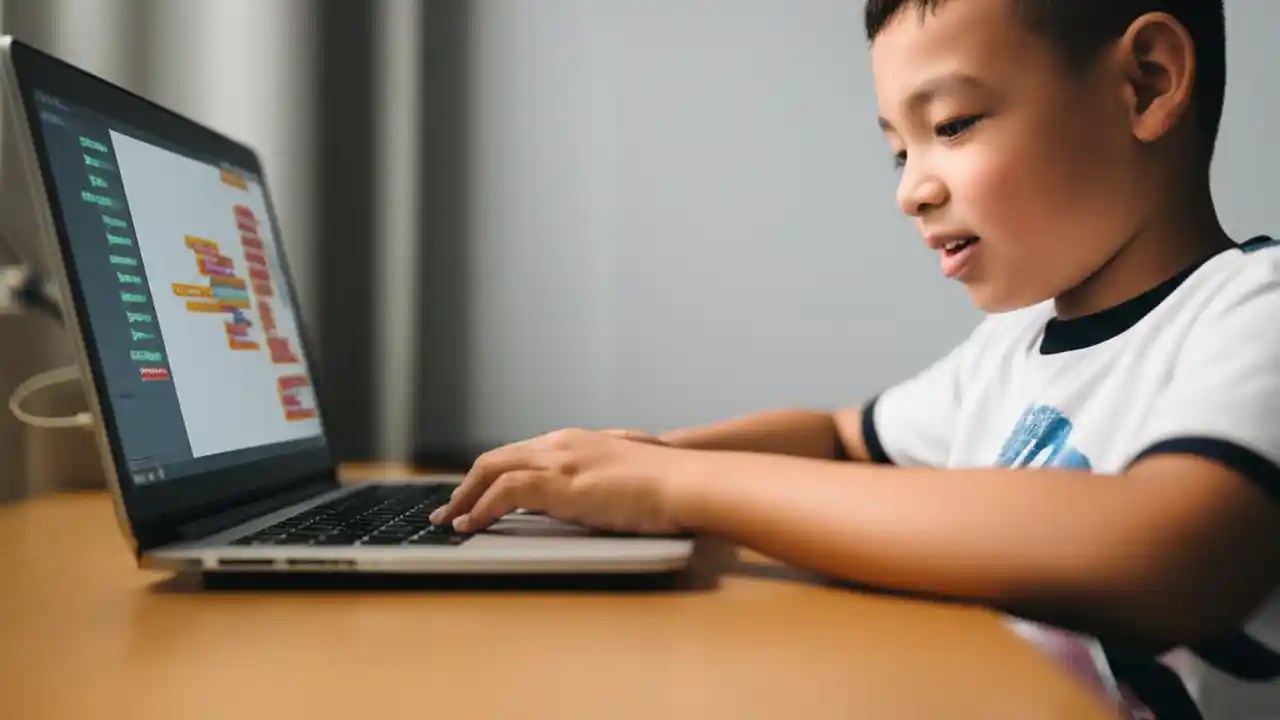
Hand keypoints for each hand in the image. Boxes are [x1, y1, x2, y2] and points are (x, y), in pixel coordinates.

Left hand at [428, 428, 689, 533]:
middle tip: (451, 508)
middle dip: (469, 483)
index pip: (522, 453)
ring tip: (450, 521)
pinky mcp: (558, 483)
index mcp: (577, 441)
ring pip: (491, 469)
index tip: (480, 494)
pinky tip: (470, 525)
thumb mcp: (628, 474)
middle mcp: (561, 443)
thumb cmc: (670, 483)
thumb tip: (597, 498)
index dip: (496, 474)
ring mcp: (558, 460)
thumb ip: (605, 480)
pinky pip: (503, 492)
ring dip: (464, 497)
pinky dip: (480, 508)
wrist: (686, 480)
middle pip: (497, 457)